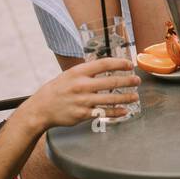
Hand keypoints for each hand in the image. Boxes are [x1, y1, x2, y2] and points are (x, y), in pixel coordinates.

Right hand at [22, 58, 139, 130]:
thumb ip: (87, 72)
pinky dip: (115, 112)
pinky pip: (104, 113)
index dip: (119, 64)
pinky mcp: (83, 114)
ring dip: (126, 98)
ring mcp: (83, 101)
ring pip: (110, 99)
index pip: (104, 64)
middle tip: (137, 81)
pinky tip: (124, 111)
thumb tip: (107, 68)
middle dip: (127, 81)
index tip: (130, 65)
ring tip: (135, 97)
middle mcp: (82, 85)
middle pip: (111, 82)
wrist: (42, 108)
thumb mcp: (70, 74)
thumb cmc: (58, 89)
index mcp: (79, 72)